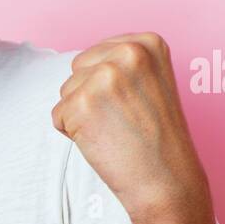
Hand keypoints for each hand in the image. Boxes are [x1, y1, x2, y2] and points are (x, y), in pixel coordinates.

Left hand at [51, 32, 209, 223]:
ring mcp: (105, 76)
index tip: (132, 105)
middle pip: (78, 69)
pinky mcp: (83, 103)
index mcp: (148, 42)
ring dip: (82, 116)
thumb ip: (121, 65)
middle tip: (122, 121)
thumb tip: (81, 64)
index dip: (106, 86)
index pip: (97, 55)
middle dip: (90, 96)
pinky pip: (57, 116)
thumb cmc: (157, 139)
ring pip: (66, 92)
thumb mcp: (151, 83)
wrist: (167, 181)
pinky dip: (72, 134)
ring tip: (116, 131)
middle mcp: (128, 51)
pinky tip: (104, 142)